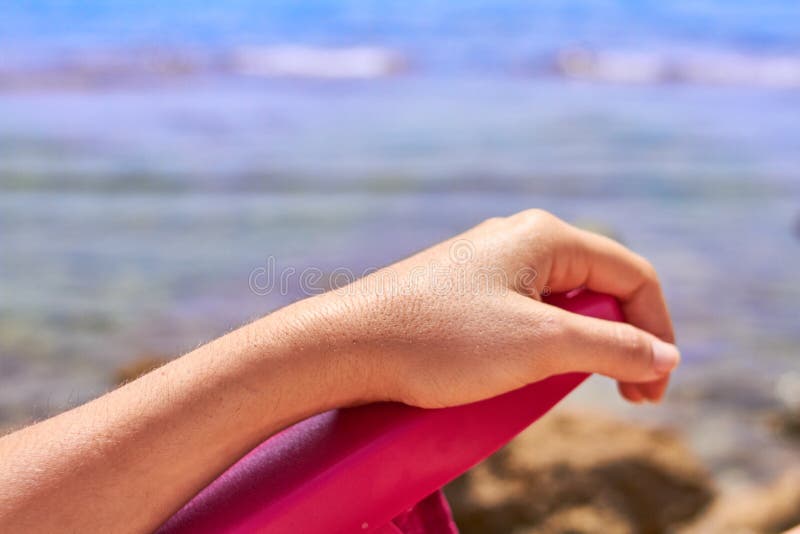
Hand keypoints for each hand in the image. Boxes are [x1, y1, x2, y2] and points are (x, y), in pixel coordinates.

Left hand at [289, 209, 678, 407]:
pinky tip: (534, 369)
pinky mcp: (464, 289)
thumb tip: (665, 356)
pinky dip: (547, 341)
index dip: (656, 331)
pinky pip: (527, 310)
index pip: (633, 275)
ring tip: (578, 384)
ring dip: (585, 343)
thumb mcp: (539, 345)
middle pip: (600, 286)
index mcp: (546, 237)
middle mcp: (520, 239)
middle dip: (623, 340)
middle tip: (627, 395)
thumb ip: (611, 347)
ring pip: (563, 300)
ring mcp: (489, 263)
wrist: (346, 344)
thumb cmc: (439, 340)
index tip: (652, 389)